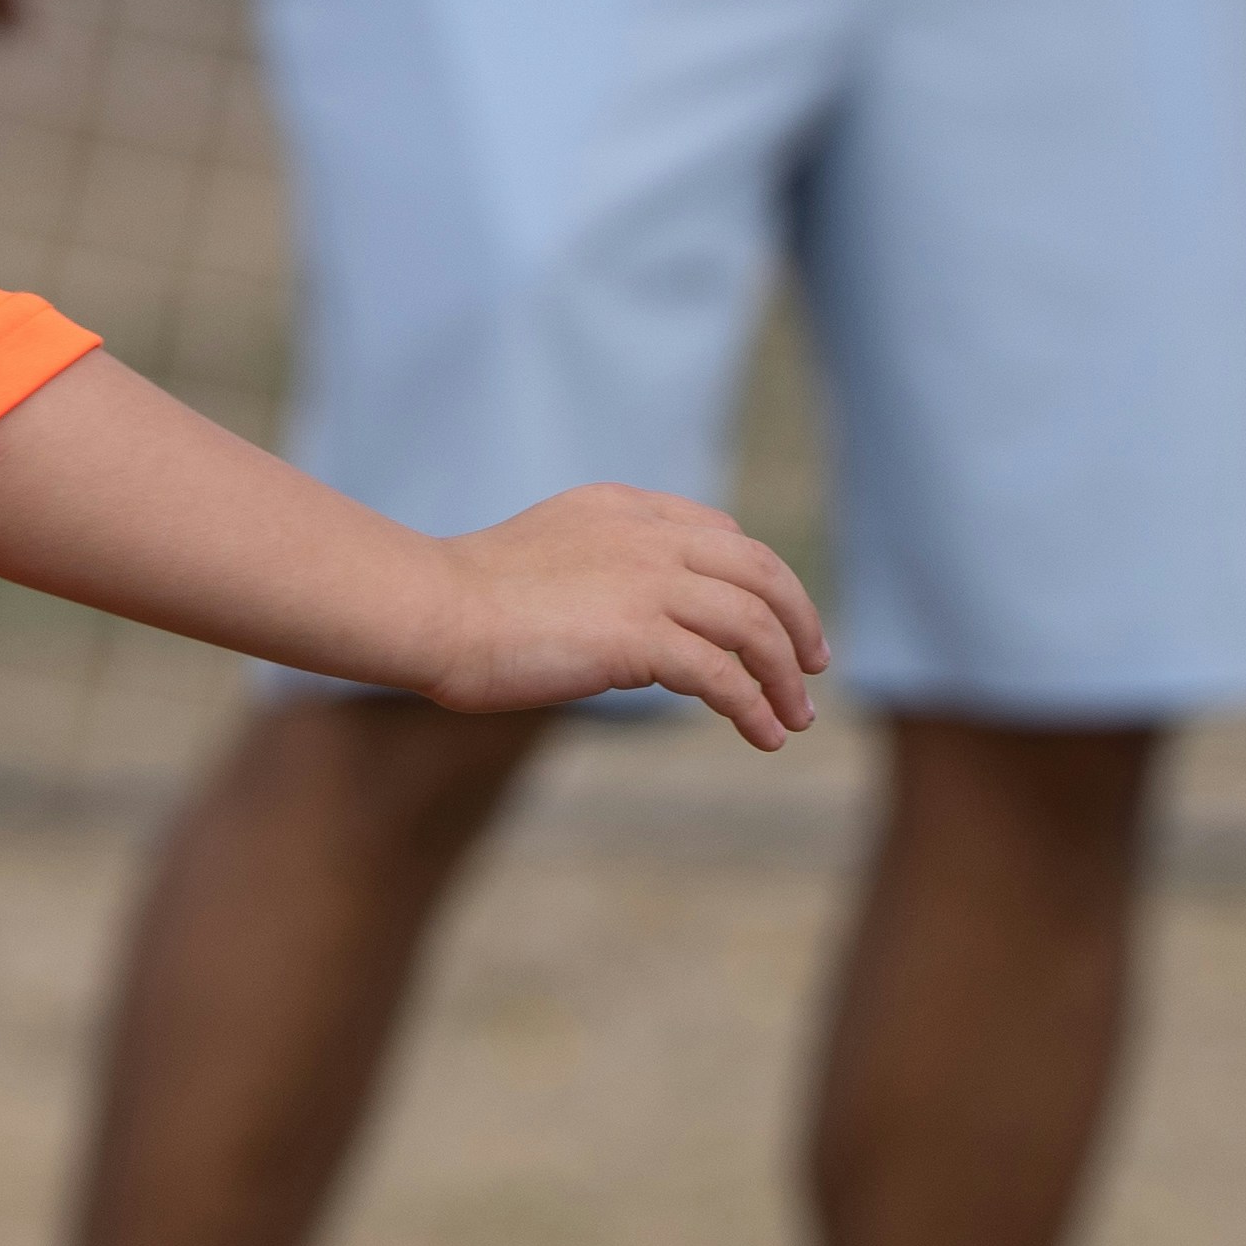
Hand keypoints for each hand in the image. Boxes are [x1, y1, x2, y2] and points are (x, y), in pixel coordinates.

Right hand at [376, 483, 830, 750]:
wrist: (432, 610)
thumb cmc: (465, 599)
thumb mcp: (547, 558)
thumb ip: (598, 572)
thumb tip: (634, 633)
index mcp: (623, 509)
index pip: (721, 534)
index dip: (761, 578)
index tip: (777, 619)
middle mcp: (647, 536)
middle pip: (760, 571)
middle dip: (799, 620)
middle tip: (813, 667)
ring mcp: (648, 582)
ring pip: (754, 625)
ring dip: (784, 676)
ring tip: (795, 719)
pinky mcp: (641, 636)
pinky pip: (724, 676)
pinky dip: (752, 708)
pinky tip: (762, 736)